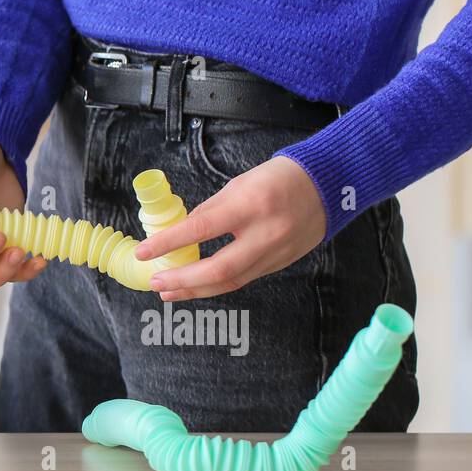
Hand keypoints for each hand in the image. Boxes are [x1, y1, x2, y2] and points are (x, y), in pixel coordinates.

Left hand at [133, 155, 325, 300]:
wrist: (328, 184)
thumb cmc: (278, 178)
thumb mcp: (238, 185)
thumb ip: (210, 211)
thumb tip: (182, 234)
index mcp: (249, 206)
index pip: (200, 230)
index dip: (168, 243)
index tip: (143, 252)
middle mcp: (265, 234)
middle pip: (219, 270)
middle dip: (182, 280)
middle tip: (156, 282)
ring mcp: (276, 253)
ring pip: (231, 282)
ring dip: (197, 290)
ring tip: (169, 292)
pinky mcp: (282, 264)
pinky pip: (245, 279)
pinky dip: (218, 285)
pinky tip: (198, 286)